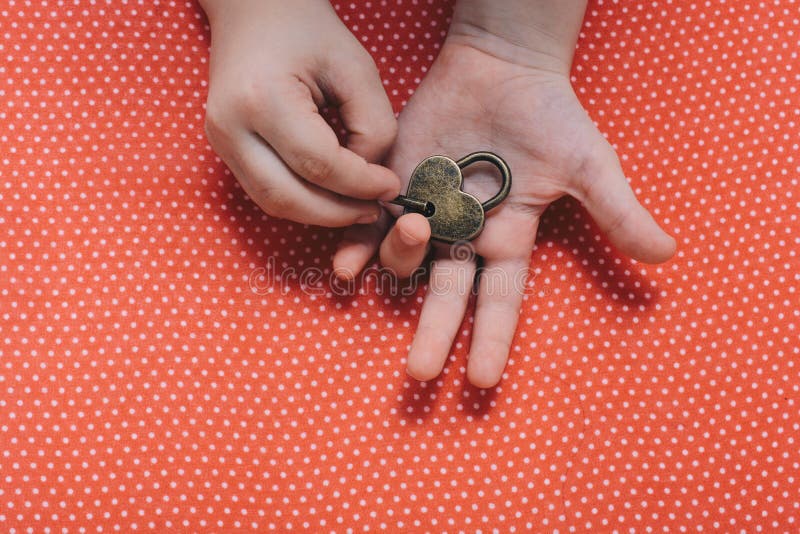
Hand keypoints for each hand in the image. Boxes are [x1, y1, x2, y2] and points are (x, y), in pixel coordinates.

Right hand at [200, 0, 399, 226]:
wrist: (255, 10)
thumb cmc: (307, 30)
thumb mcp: (356, 68)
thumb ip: (374, 126)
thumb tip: (370, 180)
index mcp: (262, 97)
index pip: (318, 164)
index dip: (360, 184)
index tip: (390, 186)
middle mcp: (230, 125)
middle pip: (288, 196)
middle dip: (338, 213)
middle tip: (374, 210)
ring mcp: (219, 140)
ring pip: (272, 203)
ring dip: (319, 215)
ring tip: (356, 207)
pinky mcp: (223, 148)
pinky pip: (264, 192)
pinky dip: (301, 202)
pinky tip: (331, 196)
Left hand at [335, 27, 675, 387]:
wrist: (502, 66)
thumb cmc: (549, 114)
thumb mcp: (589, 166)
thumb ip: (618, 211)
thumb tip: (666, 255)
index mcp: (509, 239)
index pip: (500, 300)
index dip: (491, 339)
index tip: (481, 380)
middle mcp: (467, 234)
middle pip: (448, 294)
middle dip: (434, 334)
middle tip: (417, 376)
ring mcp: (430, 211)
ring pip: (410, 258)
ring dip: (402, 259)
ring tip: (415, 234)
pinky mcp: (399, 183)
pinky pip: (373, 225)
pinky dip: (359, 246)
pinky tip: (344, 267)